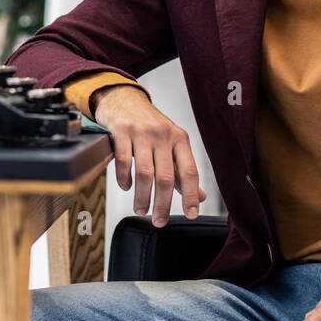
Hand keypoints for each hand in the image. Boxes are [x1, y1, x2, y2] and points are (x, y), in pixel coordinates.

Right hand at [93, 84, 205, 226]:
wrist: (123, 98)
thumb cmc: (149, 125)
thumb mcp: (171, 143)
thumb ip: (182, 170)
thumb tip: (200, 197)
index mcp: (180, 138)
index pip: (189, 171)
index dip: (191, 195)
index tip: (191, 215)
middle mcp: (163, 134)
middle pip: (166, 177)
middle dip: (163, 204)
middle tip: (159, 222)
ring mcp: (141, 131)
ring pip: (145, 173)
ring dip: (142, 197)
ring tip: (141, 210)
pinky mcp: (121, 130)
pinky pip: (124, 161)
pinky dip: (124, 179)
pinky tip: (125, 187)